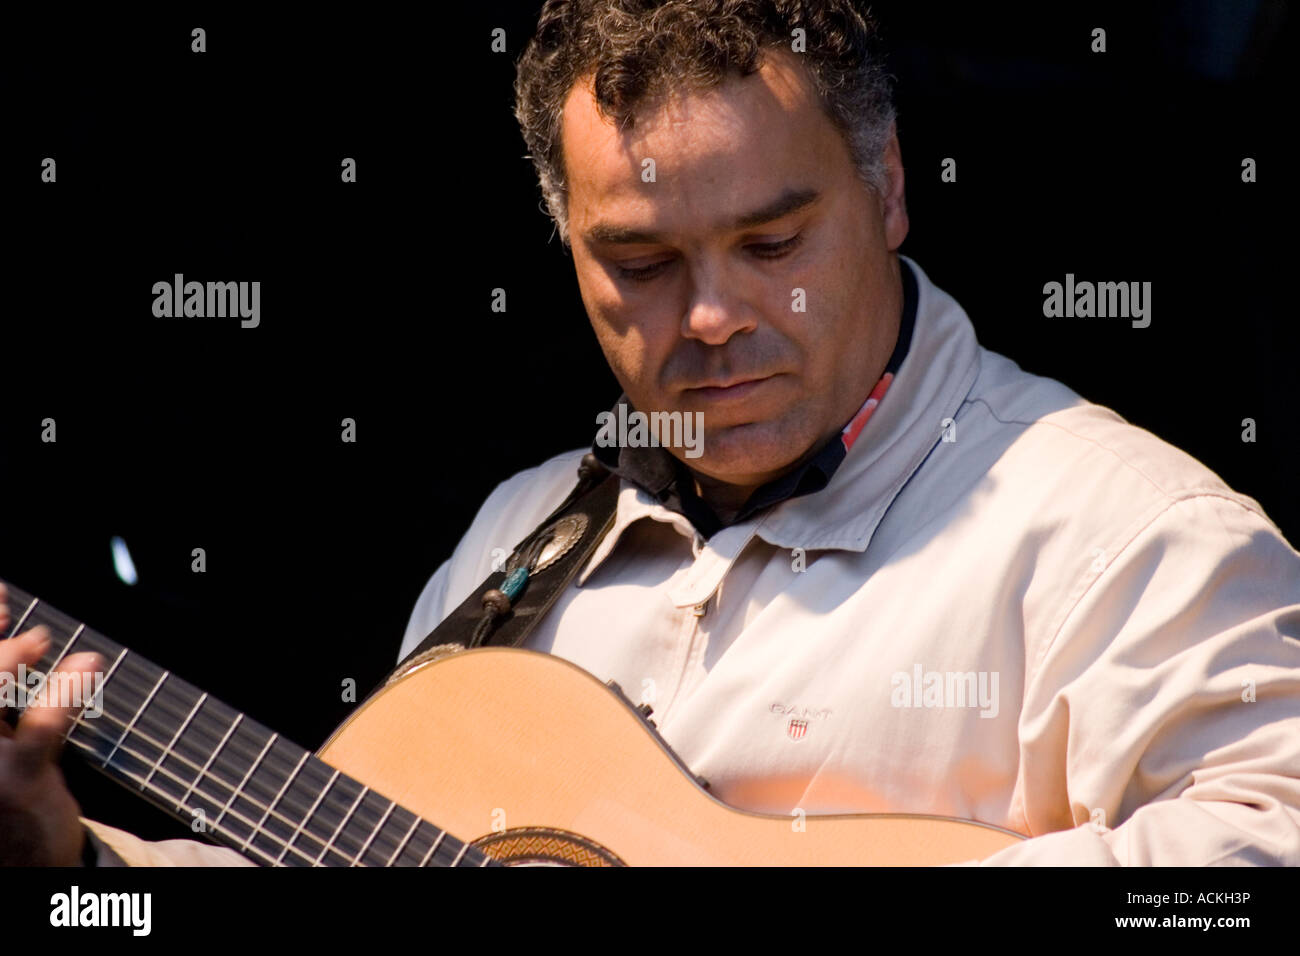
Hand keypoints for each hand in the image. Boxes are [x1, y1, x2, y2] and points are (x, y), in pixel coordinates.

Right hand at [0, 584, 103, 865]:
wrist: (23, 864)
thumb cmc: (8, 793)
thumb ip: (1, 693)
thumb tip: (22, 632)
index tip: (1, 600)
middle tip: (4, 602)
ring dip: (6, 661)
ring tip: (39, 639)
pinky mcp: (18, 785)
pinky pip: (40, 730)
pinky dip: (65, 692)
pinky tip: (87, 665)